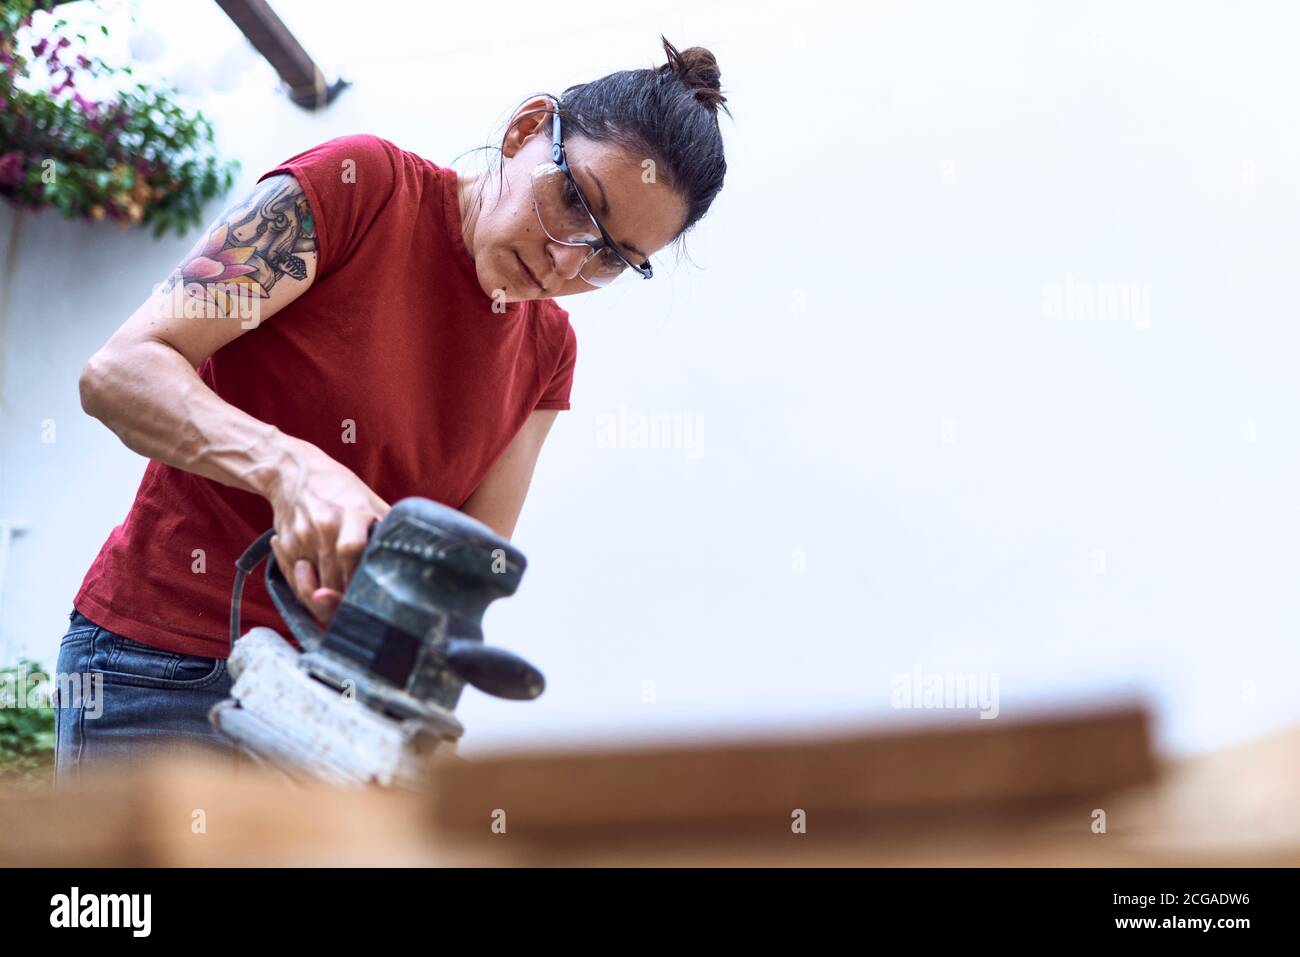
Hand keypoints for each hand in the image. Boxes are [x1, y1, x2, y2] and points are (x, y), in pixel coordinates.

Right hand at [266, 437, 390, 625]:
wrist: (293, 471)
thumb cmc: (339, 488)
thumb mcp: (368, 498)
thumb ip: (386, 524)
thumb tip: (414, 549)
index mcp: (352, 511)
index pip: (353, 550)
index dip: (359, 579)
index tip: (367, 597)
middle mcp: (325, 525)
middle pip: (333, 575)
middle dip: (343, 601)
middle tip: (355, 614)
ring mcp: (302, 536)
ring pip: (312, 584)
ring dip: (324, 603)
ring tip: (336, 608)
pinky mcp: (286, 544)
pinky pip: (295, 579)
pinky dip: (306, 590)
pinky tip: (316, 590)